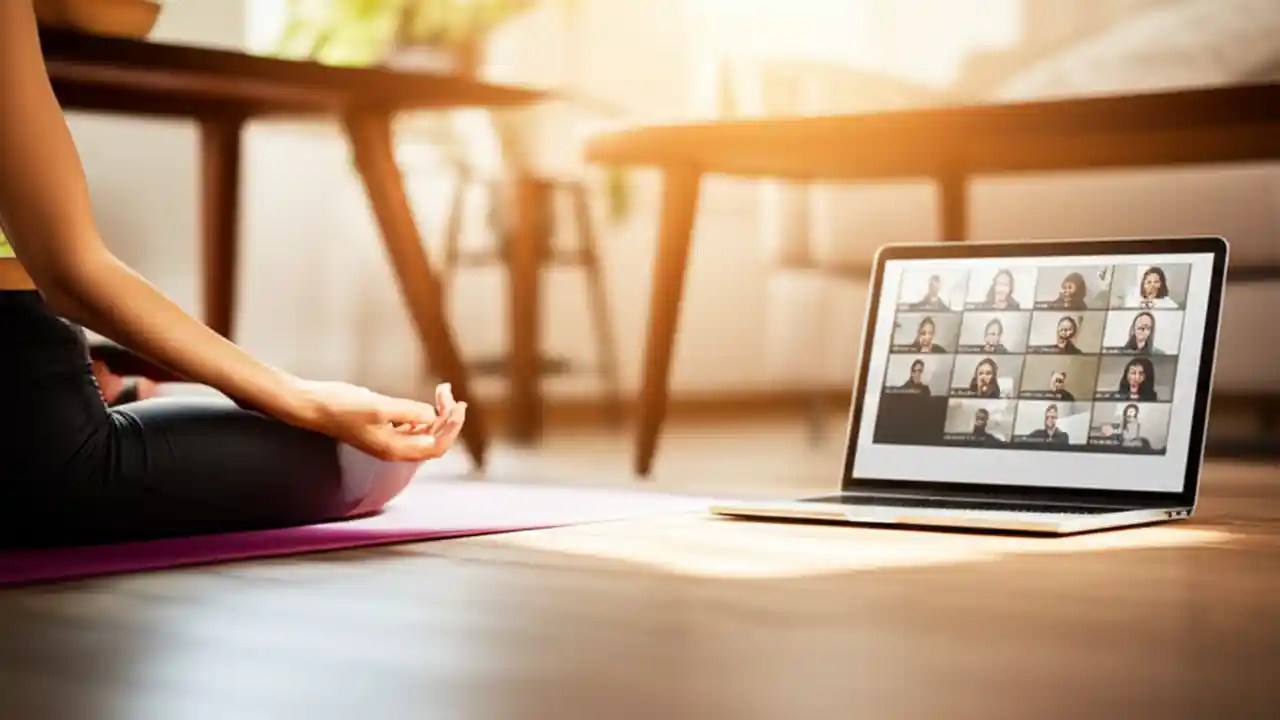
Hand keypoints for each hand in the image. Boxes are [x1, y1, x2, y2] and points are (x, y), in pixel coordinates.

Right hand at [284, 379, 466, 461]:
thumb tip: (430, 415)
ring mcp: (388, 438)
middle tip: (449, 391)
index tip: (458, 405)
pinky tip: (428, 400)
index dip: (451, 428)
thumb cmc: (341, 406)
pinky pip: (412, 425)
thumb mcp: (377, 407)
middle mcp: (394, 448)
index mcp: (394, 449)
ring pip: (424, 432)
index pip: (435, 446)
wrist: (312, 404)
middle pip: (433, 439)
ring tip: (443, 390)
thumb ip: (407, 412)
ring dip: (437, 414)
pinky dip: (424, 413)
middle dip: (446, 417)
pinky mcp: (382, 427)